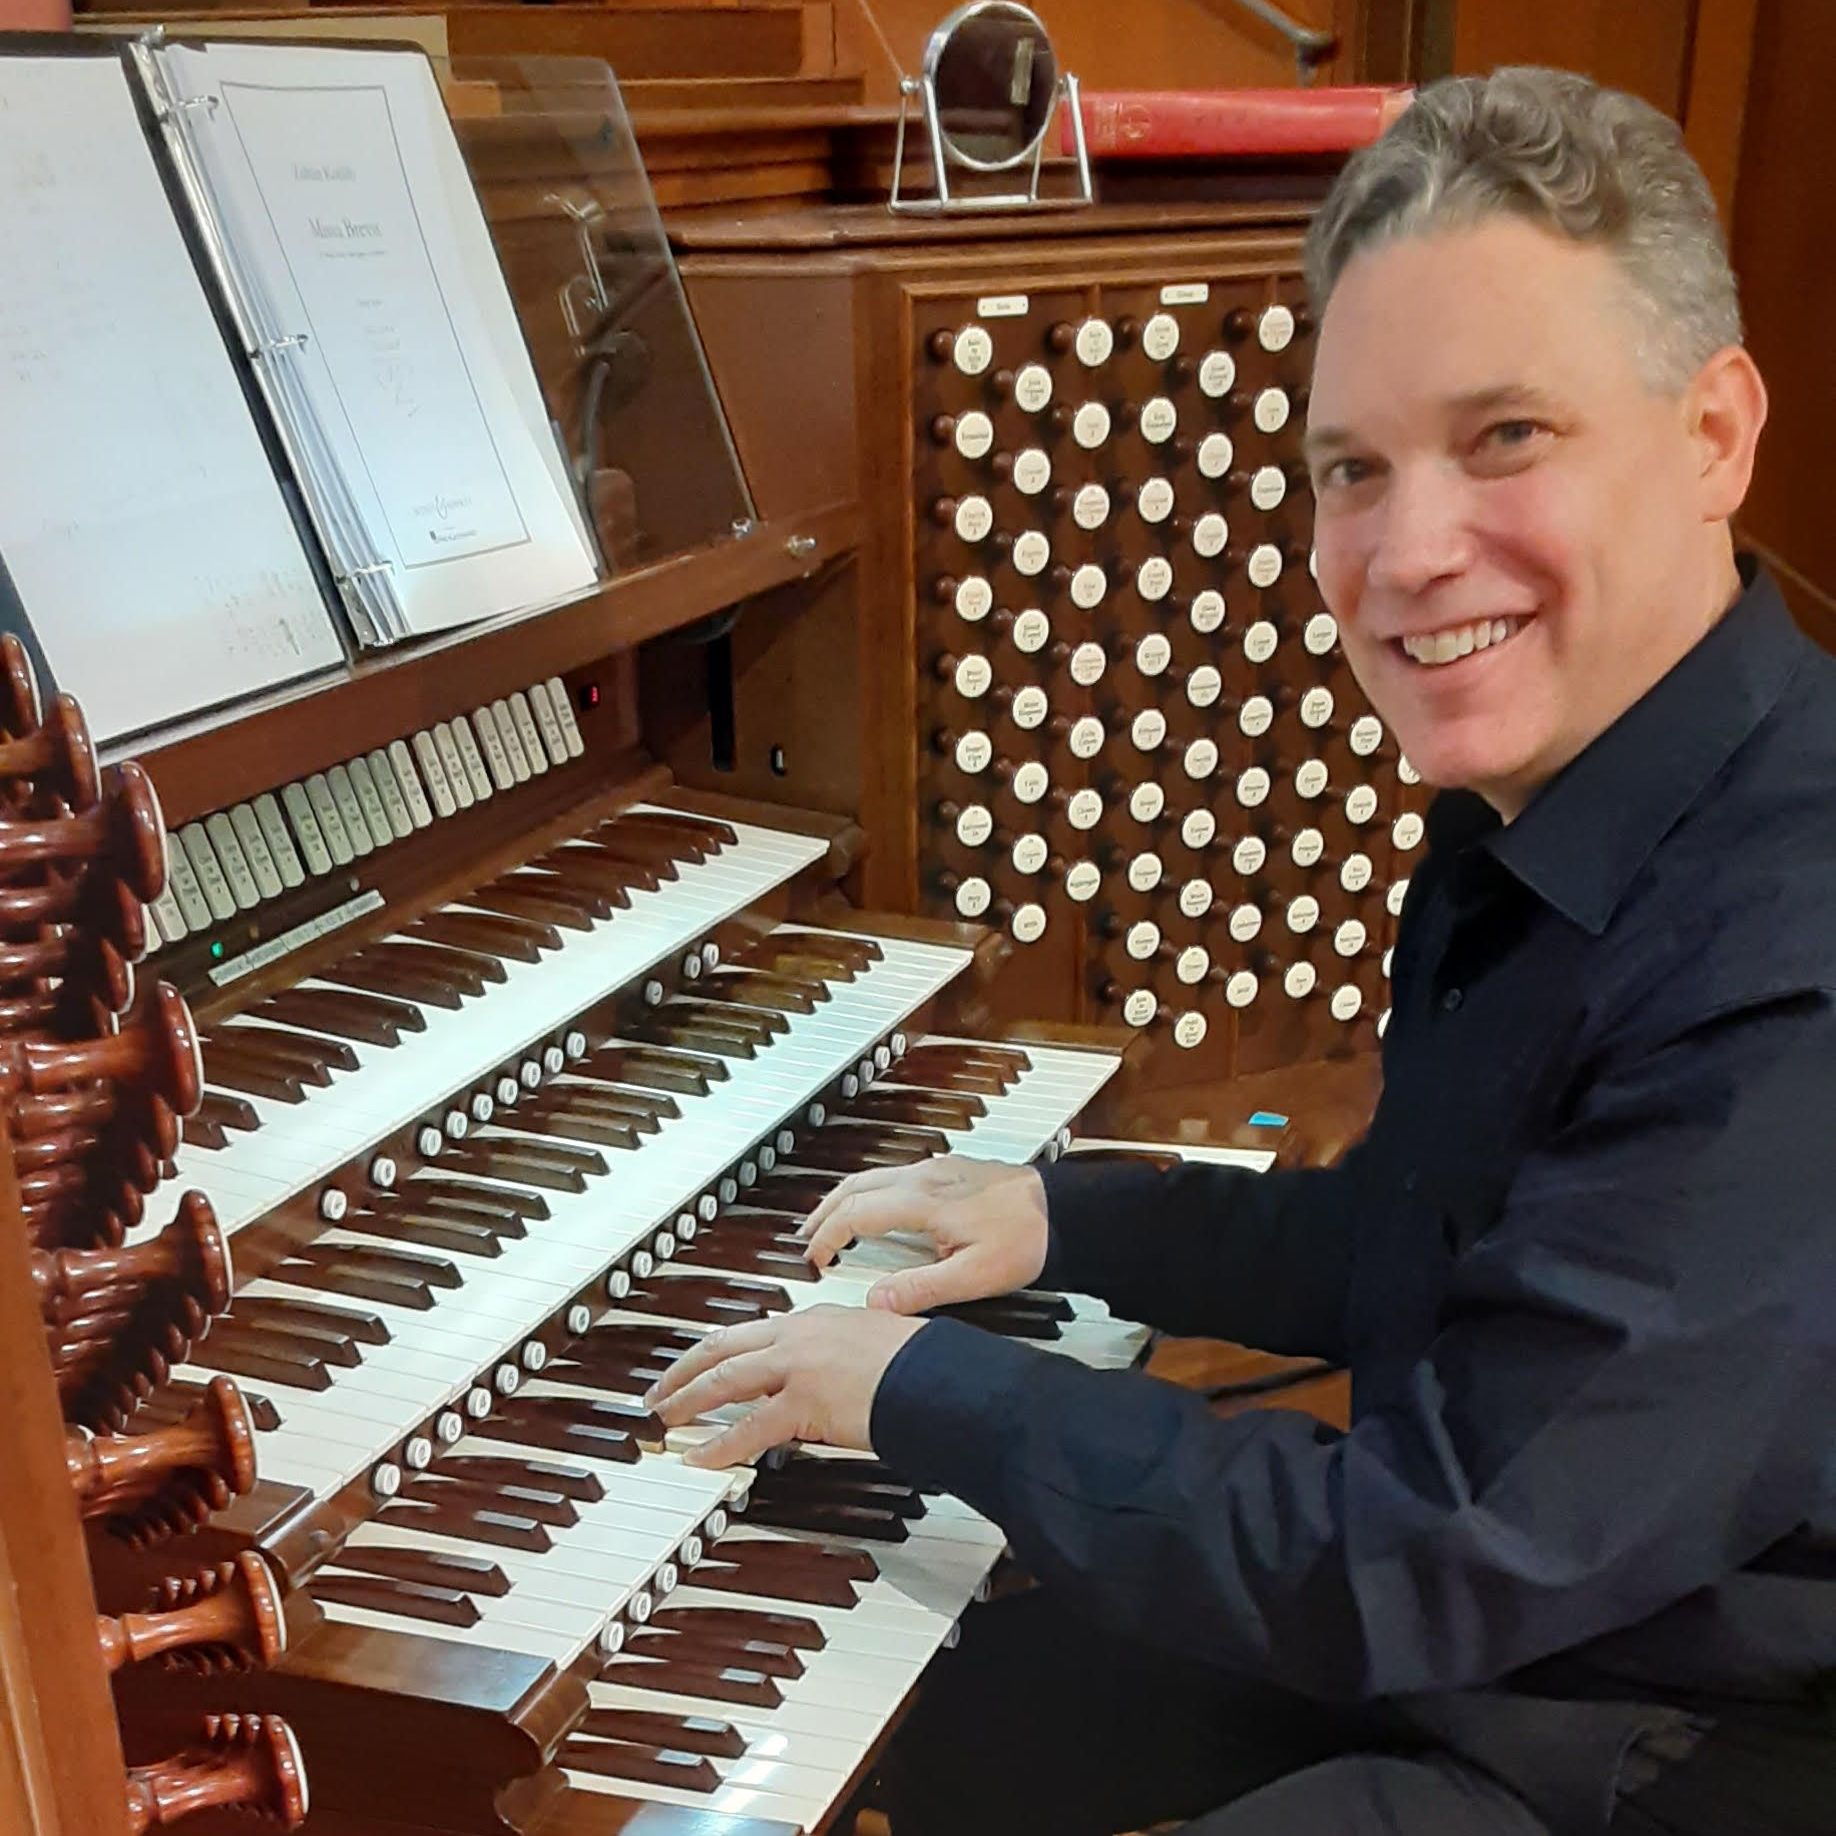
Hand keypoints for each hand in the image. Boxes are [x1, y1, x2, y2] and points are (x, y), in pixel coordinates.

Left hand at [645, 1305, 926, 1468]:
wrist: (942, 1376)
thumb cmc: (924, 1364)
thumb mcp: (879, 1343)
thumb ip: (849, 1353)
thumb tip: (841, 1374)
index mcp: (819, 1318)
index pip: (754, 1330)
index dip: (720, 1349)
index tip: (702, 1361)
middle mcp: (802, 1334)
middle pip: (724, 1347)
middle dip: (684, 1369)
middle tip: (660, 1390)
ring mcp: (800, 1366)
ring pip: (725, 1380)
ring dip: (688, 1400)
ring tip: (665, 1419)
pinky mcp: (805, 1401)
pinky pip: (750, 1427)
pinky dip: (719, 1445)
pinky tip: (701, 1457)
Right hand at [798, 1156, 1049, 1313]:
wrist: (1065, 1211)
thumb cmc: (1026, 1240)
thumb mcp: (974, 1277)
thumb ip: (921, 1289)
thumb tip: (876, 1302)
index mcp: (922, 1201)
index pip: (856, 1213)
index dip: (828, 1236)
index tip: (816, 1259)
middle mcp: (924, 1177)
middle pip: (856, 1186)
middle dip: (825, 1212)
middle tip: (807, 1238)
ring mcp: (938, 1169)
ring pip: (874, 1175)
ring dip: (845, 1198)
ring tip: (831, 1223)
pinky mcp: (951, 1169)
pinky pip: (895, 1174)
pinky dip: (870, 1191)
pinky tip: (876, 1209)